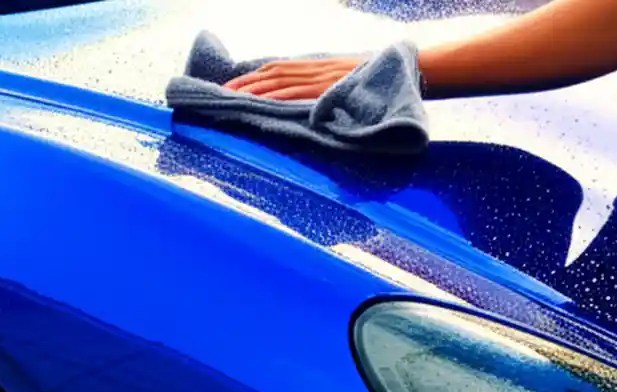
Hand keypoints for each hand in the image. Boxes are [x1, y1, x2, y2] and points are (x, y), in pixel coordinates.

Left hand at [224, 57, 363, 99]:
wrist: (394, 70)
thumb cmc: (367, 78)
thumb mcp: (338, 77)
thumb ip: (318, 83)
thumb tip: (299, 96)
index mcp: (312, 66)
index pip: (275, 68)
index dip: (252, 76)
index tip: (232, 84)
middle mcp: (311, 68)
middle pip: (270, 73)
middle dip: (244, 82)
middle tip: (221, 92)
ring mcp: (318, 77)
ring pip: (278, 81)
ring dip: (253, 89)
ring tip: (232, 98)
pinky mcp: (325, 88)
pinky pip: (295, 91)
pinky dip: (276, 96)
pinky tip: (261, 101)